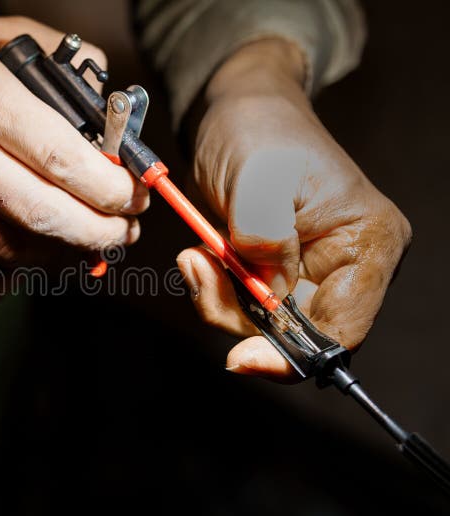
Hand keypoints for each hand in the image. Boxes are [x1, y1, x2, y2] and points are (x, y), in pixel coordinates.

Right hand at [0, 4, 147, 302]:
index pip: (64, 158)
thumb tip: (113, 103)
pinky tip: (20, 268)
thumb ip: (59, 61)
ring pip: (8, 251)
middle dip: (101, 234)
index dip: (113, 190)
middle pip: (44, 214)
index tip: (135, 198)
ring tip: (81, 245)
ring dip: (58, 258)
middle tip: (123, 234)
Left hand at [177, 39, 410, 380]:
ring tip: (196, 254)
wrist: (238, 111)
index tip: (239, 357)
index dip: (292, 354)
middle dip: (240, 316)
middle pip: (297, 334)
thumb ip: (265, 232)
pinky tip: (199, 256)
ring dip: (221, 298)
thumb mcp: (259, 172)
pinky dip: (216, 289)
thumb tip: (269, 289)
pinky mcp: (276, 269)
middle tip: (199, 270)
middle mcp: (347, 265)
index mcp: (366, 242)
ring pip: (264, 323)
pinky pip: (244, 303)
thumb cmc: (259, 129)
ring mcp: (310, 270)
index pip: (342, 329)